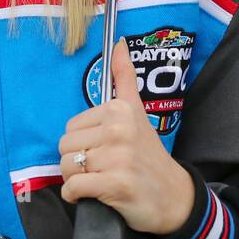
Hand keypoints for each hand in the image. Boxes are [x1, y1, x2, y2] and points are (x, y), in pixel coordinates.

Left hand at [57, 36, 196, 236]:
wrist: (173, 196)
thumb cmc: (148, 154)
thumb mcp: (137, 112)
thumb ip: (124, 77)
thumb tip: (119, 42)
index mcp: (119, 109)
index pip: (71, 127)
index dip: (83, 143)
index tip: (105, 150)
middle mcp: (118, 129)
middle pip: (65, 147)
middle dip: (77, 162)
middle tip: (102, 169)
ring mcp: (118, 157)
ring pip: (67, 167)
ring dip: (76, 180)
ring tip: (99, 181)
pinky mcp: (115, 184)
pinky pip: (72, 187)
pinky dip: (75, 196)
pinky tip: (93, 196)